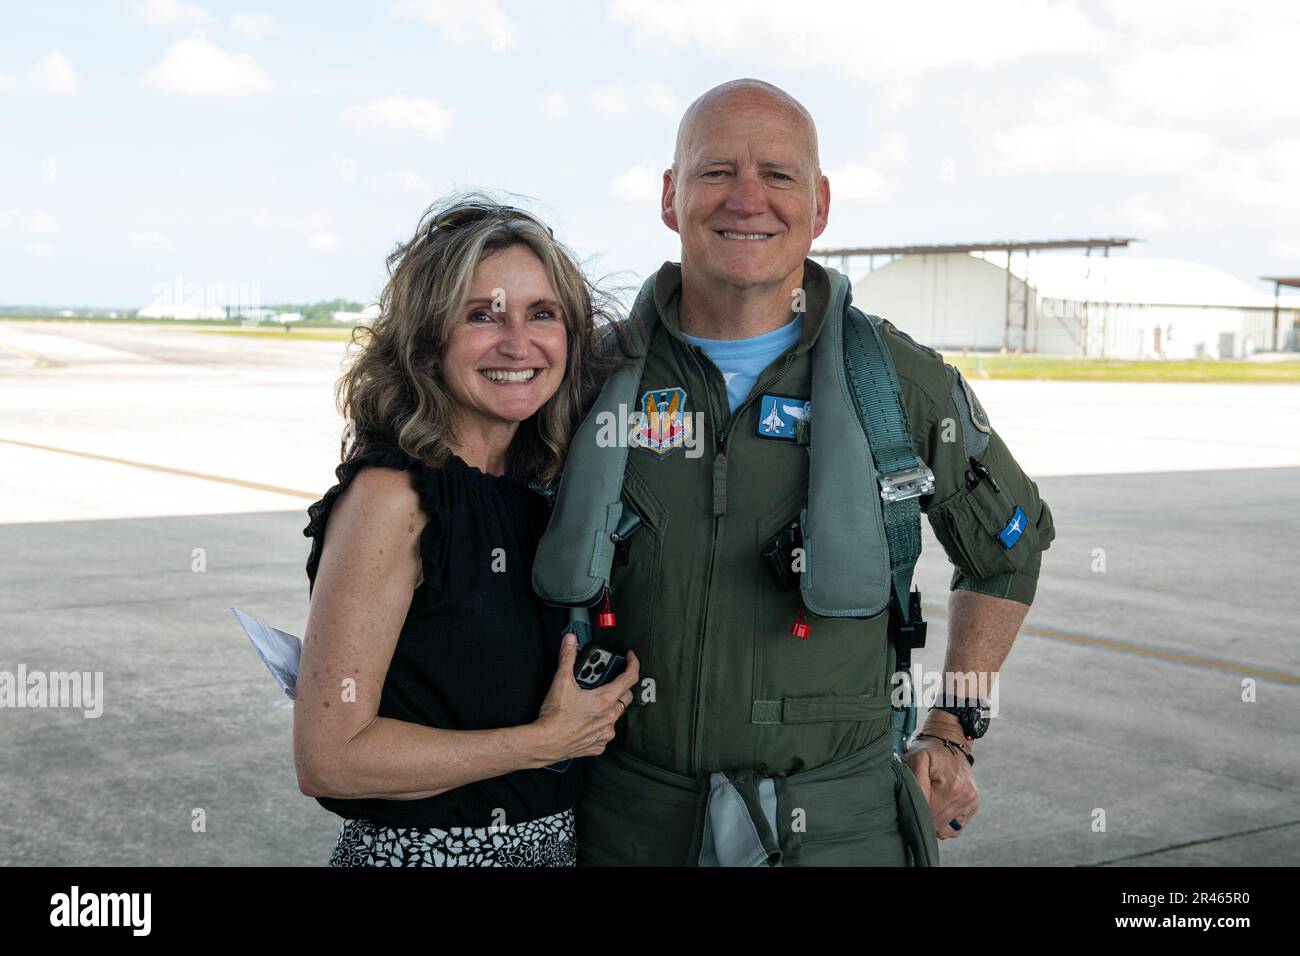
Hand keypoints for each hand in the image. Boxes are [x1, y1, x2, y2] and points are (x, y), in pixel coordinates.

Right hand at [532, 634, 639, 763]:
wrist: (546, 743)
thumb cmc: (555, 716)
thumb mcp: (561, 681)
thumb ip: (567, 657)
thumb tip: (570, 641)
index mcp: (605, 699)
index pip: (630, 678)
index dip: (633, 664)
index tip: (630, 658)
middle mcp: (610, 717)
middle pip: (626, 696)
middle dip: (621, 685)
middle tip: (607, 680)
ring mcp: (605, 732)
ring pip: (616, 715)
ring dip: (610, 706)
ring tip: (594, 701)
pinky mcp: (598, 745)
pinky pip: (606, 732)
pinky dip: (601, 724)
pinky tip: (588, 721)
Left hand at [904, 728, 979, 839]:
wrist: (951, 739)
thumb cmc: (930, 750)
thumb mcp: (917, 758)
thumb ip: (916, 782)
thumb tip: (918, 804)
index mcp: (950, 787)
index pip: (928, 815)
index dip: (916, 812)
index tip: (910, 802)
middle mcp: (964, 796)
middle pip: (937, 824)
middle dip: (925, 816)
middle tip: (918, 800)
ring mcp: (971, 801)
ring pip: (946, 829)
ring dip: (935, 820)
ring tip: (930, 801)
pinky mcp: (973, 804)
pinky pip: (956, 828)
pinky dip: (946, 822)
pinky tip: (940, 805)